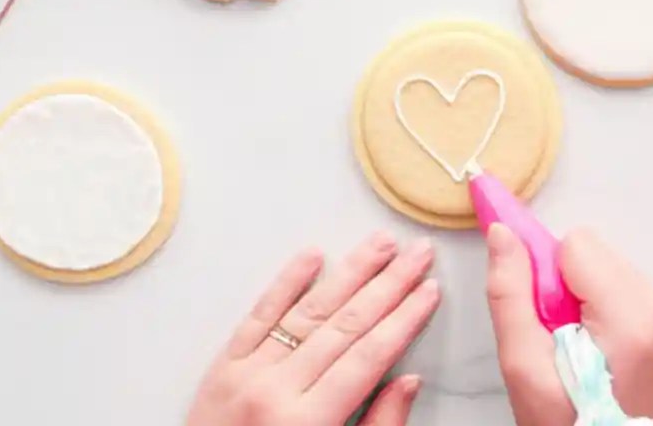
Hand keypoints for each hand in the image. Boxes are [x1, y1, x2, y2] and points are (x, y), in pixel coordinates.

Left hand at [188, 233, 439, 425]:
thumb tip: (409, 381)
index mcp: (308, 423)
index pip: (370, 356)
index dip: (405, 319)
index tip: (430, 291)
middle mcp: (276, 391)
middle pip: (346, 325)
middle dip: (389, 284)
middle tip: (417, 254)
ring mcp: (247, 374)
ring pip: (309, 310)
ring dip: (350, 272)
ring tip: (380, 244)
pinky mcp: (223, 366)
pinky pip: (259, 315)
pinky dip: (286, 282)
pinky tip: (312, 256)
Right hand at [485, 226, 652, 424]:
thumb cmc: (562, 423)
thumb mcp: (522, 366)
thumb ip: (510, 293)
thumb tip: (502, 231)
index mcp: (633, 322)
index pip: (578, 245)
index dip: (548, 275)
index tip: (542, 313)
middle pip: (596, 251)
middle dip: (567, 285)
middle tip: (559, 335)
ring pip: (608, 263)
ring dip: (584, 294)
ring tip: (579, 344)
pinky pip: (624, 281)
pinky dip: (602, 303)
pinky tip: (598, 343)